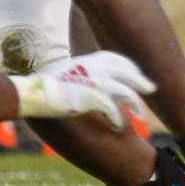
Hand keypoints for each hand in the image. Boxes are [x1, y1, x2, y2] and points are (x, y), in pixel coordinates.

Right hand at [12, 50, 155, 129]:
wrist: (33, 94)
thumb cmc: (44, 87)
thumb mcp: (65, 74)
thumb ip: (80, 74)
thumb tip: (88, 80)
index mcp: (86, 61)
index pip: (114, 58)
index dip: (128, 65)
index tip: (136, 72)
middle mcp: (93, 68)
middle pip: (126, 73)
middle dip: (140, 81)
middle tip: (151, 89)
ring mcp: (94, 83)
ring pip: (125, 92)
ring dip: (135, 104)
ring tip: (140, 115)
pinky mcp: (92, 98)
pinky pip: (113, 110)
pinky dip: (117, 119)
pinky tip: (118, 127)